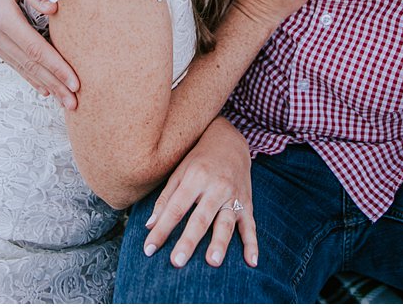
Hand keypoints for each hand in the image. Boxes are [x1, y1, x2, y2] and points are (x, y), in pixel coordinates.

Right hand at [0, 0, 79, 108]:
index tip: (75, 82)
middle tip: (75, 104)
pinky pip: (11, 60)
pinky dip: (28, 75)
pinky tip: (42, 87)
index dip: (56, 67)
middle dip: (54, 84)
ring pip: (19, 66)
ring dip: (44, 84)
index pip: (34, 48)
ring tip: (64, 101)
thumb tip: (54, 9)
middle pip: (28, 64)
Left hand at [142, 117, 257, 268]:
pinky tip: (251, 261)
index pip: (175, 208)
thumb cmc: (199, 159)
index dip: (161, 229)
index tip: (149, 249)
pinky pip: (251, 225)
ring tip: (212, 262)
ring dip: (220, 243)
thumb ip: (165, 199)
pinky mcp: (247, 203)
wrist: (230, 141)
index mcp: (195, 178)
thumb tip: (150, 226)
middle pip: (200, 217)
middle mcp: (216, 187)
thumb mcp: (179, 172)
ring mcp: (234, 195)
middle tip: (177, 261)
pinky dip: (252, 244)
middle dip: (189, 240)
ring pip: (226, 222)